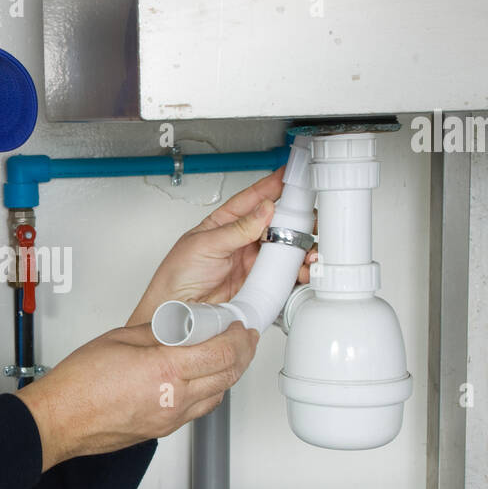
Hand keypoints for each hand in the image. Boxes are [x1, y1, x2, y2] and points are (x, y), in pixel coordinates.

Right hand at [14, 322, 258, 472]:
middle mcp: (174, 398)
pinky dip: (211, 391)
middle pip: (228, 375)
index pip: (221, 352)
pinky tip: (204, 379)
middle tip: (244, 338)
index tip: (239, 326)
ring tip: (228, 356)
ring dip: (230, 374)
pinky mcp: (163, 430)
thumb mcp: (122, 339)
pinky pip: (199, 410)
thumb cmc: (79, 383)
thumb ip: (158, 332)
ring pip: (218, 395)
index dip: (238, 337)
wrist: (60, 419)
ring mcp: (170, 418)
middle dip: (243, 353)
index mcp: (165, 370)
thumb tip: (181, 327)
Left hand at [126, 165, 317, 327]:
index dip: (272, 185)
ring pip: (285, 248)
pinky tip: (303, 270)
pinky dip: (297, 272)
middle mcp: (242, 239)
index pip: (253, 198)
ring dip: (301, 248)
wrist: (176, 313)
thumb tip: (263, 210)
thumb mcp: (205, 245)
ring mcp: (252, 261)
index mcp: (225, 222)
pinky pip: (283, 274)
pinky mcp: (259, 283)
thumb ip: (237, 229)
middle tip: (310, 218)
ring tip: (308, 249)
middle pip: (277, 222)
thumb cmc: (177, 276)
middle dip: (297, 218)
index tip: (291, 175)